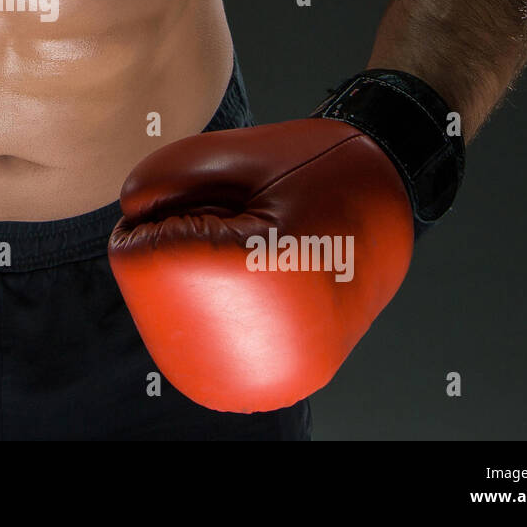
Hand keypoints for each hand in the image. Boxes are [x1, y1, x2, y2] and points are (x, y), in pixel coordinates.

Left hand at [108, 118, 412, 412]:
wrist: (398, 189)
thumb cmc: (320, 164)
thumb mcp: (235, 152)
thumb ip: (164, 178)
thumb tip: (128, 216)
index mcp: (261, 276)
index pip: (137, 257)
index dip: (157, 213)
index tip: (218, 197)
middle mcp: (275, 342)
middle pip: (152, 292)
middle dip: (178, 246)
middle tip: (245, 222)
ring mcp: (283, 368)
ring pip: (177, 321)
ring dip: (196, 278)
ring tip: (258, 249)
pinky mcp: (290, 373)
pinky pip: (211, 341)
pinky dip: (215, 304)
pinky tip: (259, 277)